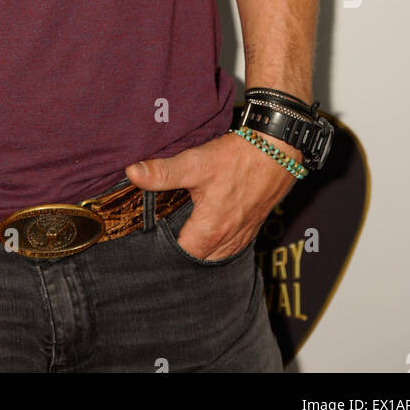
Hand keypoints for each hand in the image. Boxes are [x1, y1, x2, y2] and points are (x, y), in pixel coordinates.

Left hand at [125, 131, 298, 260]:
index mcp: (210, 231)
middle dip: (183, 253)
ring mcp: (244, 233)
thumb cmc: (238, 158)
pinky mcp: (254, 224)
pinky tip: (211, 228)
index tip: (149, 241)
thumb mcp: (195, 163)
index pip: (181, 256)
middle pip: (200, 259)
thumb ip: (163, 172)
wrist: (278, 149)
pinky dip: (220, 242)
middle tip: (164, 238)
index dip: (164, 251)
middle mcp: (228, 239)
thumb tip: (131, 173)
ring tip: (184, 236)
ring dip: (202, 249)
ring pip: (218, 254)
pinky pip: (233, 244)